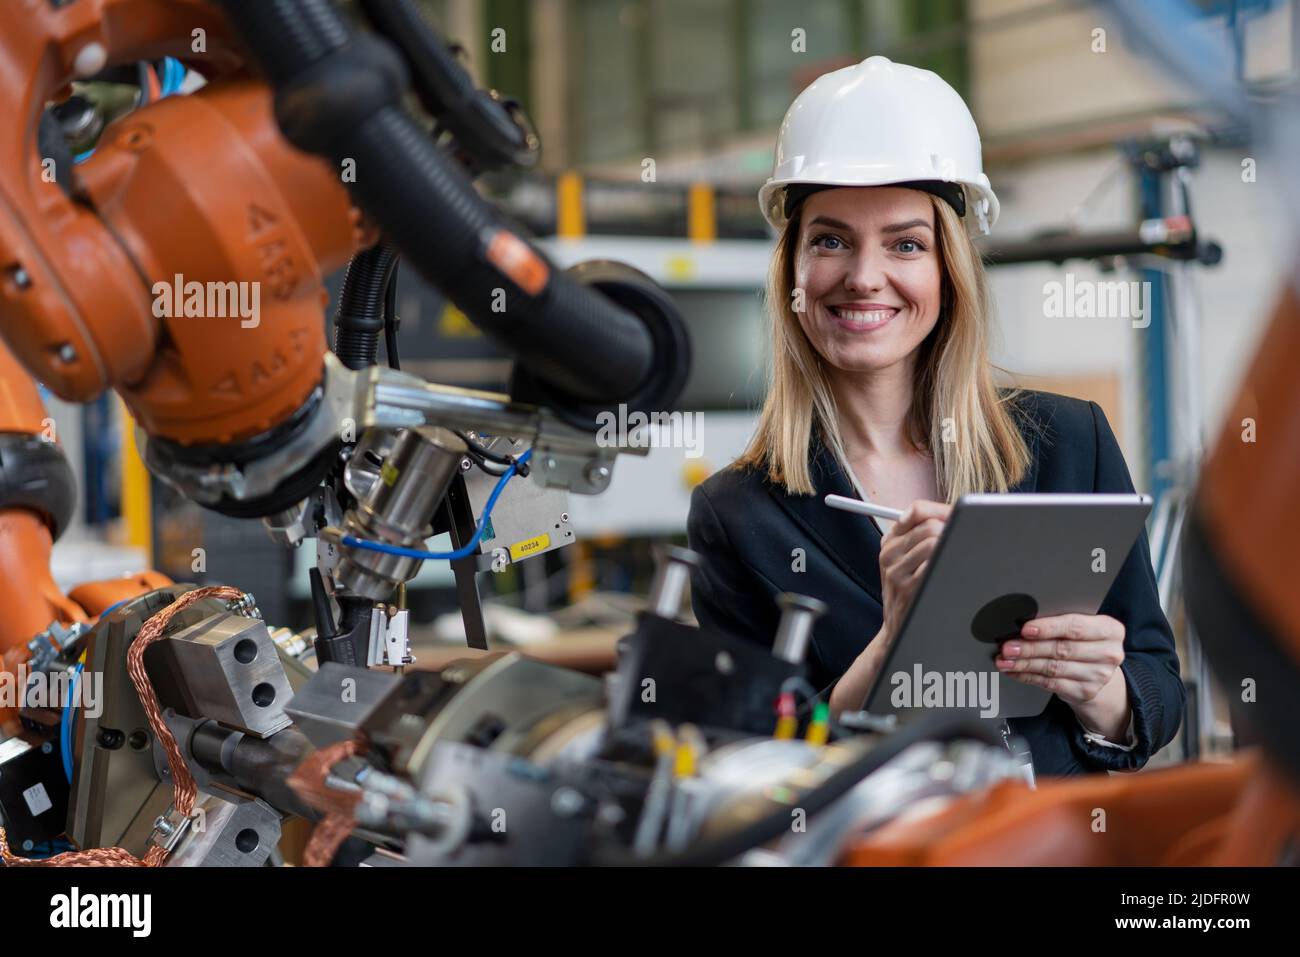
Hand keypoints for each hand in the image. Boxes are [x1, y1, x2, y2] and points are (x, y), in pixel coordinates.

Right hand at [877, 500, 950, 640]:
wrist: (896, 626)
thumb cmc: (907, 590)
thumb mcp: (903, 559)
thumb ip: (920, 533)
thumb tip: (947, 514)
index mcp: (890, 540)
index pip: (917, 510)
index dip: (943, 514)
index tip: (956, 524)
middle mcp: (889, 553)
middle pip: (930, 526)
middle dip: (949, 534)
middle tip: (956, 549)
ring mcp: (896, 571)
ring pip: (934, 542)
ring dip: (949, 551)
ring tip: (950, 564)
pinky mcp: (908, 588)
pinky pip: (935, 564)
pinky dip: (947, 567)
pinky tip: (947, 575)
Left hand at [996, 613, 1124, 707]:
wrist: (1098, 671)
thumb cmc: (1084, 641)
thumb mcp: (1081, 627)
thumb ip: (1060, 621)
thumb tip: (1024, 622)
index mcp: (1110, 629)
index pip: (1076, 626)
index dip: (1049, 628)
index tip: (1026, 629)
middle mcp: (1109, 653)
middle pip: (1062, 649)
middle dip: (1030, 648)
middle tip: (1007, 647)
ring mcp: (1099, 675)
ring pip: (1054, 668)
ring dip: (1024, 664)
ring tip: (1004, 660)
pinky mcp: (1086, 692)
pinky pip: (1050, 683)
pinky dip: (1028, 676)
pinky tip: (1015, 671)